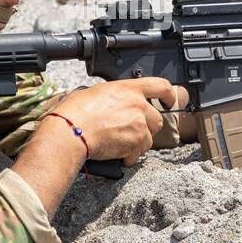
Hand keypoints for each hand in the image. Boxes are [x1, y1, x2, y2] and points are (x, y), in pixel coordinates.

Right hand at [51, 77, 175, 164]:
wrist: (72, 131)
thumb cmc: (76, 111)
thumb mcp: (95, 92)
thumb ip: (114, 95)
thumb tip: (114, 101)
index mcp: (129, 88)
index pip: (161, 86)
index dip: (169, 95)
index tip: (169, 102)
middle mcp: (138, 105)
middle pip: (157, 119)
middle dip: (147, 127)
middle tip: (131, 131)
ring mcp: (139, 124)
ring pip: (150, 138)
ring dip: (138, 142)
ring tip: (120, 144)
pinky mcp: (136, 143)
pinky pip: (140, 152)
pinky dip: (130, 156)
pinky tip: (118, 154)